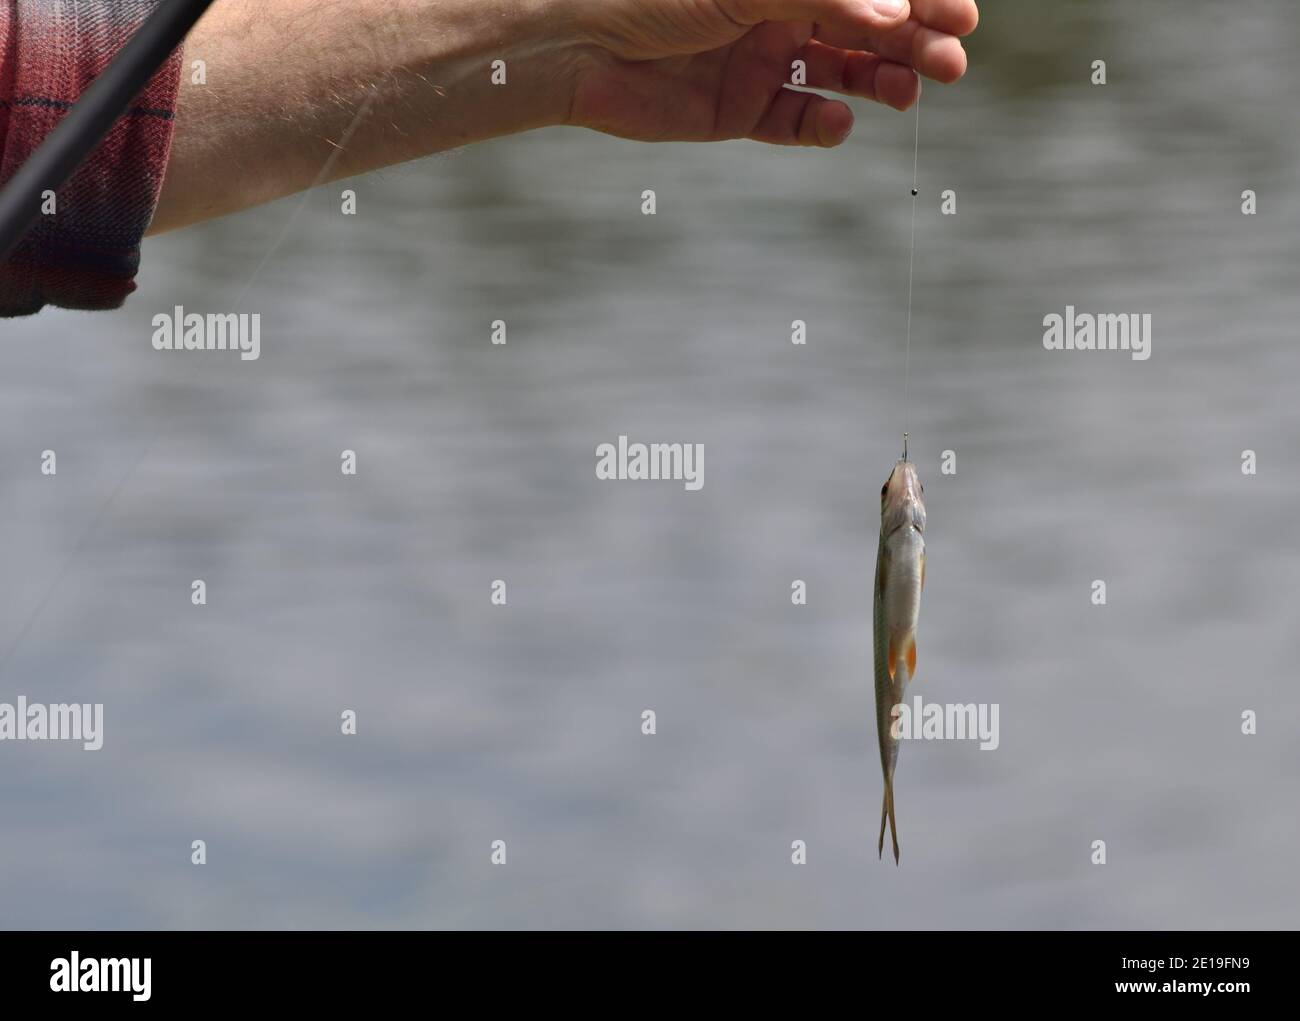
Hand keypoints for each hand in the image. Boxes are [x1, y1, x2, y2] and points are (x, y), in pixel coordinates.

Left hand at [565, 0, 978, 145]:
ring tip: (912, 93)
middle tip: (951, 64)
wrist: (572, 43)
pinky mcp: (736, 111)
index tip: (964, 14)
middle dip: (913, 42)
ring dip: (880, 82)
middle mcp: (779, 7)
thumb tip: (901, 12)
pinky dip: (820, 124)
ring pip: (840, 74)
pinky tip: (837, 119)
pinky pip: (793, 121)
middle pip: (866, 27)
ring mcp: (760, 59)